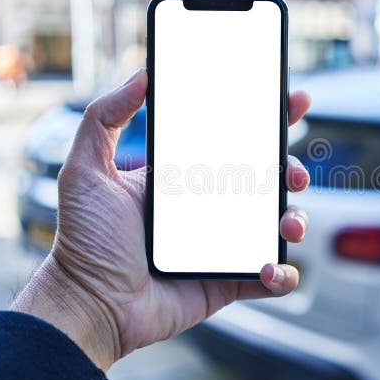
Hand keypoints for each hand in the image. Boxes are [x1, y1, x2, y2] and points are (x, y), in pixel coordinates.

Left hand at [12, 69, 310, 369]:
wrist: (89, 305)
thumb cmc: (84, 241)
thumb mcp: (85, 169)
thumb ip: (103, 117)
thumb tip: (141, 74)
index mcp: (184, 178)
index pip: (233, 142)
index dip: (268, 121)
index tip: (293, 101)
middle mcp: (209, 207)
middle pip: (267, 180)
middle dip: (292, 169)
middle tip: (294, 172)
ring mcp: (223, 244)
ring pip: (277, 224)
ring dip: (295, 218)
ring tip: (287, 223)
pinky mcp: (229, 281)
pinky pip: (271, 277)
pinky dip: (283, 273)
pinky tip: (269, 267)